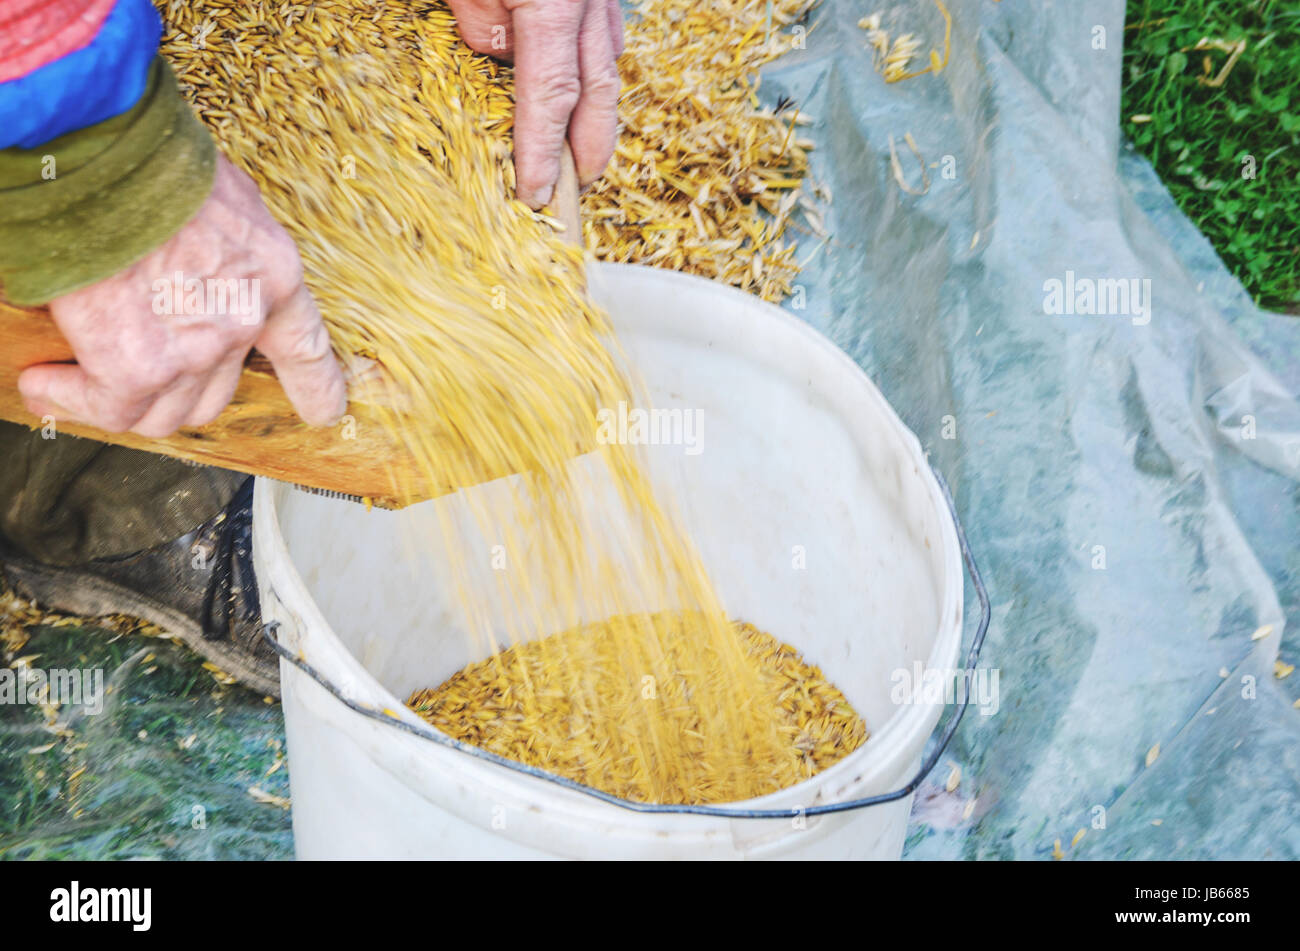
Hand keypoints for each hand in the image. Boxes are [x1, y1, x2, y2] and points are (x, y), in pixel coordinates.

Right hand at [19, 156, 347, 437]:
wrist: (104, 165)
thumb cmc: (152, 163)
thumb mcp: (223, 198)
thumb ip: (222, 245)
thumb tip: (192, 258)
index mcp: (274, 278)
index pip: (304, 347)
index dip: (315, 387)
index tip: (323, 412)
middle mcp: (242, 322)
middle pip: (216, 394)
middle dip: (174, 392)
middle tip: (132, 373)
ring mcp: (194, 352)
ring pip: (163, 412)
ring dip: (119, 401)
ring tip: (77, 379)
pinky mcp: (139, 368)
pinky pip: (111, 409)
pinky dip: (71, 399)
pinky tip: (45, 380)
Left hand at [448, 0, 623, 206]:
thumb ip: (481, 30)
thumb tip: (504, 70)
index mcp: (553, 6)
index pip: (552, 97)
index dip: (545, 154)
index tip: (536, 195)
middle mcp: (588, 5)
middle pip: (599, 95)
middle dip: (589, 153)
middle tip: (571, 192)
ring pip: (607, 71)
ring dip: (595, 120)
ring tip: (575, 157)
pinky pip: (603, 42)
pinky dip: (593, 78)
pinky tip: (580, 99)